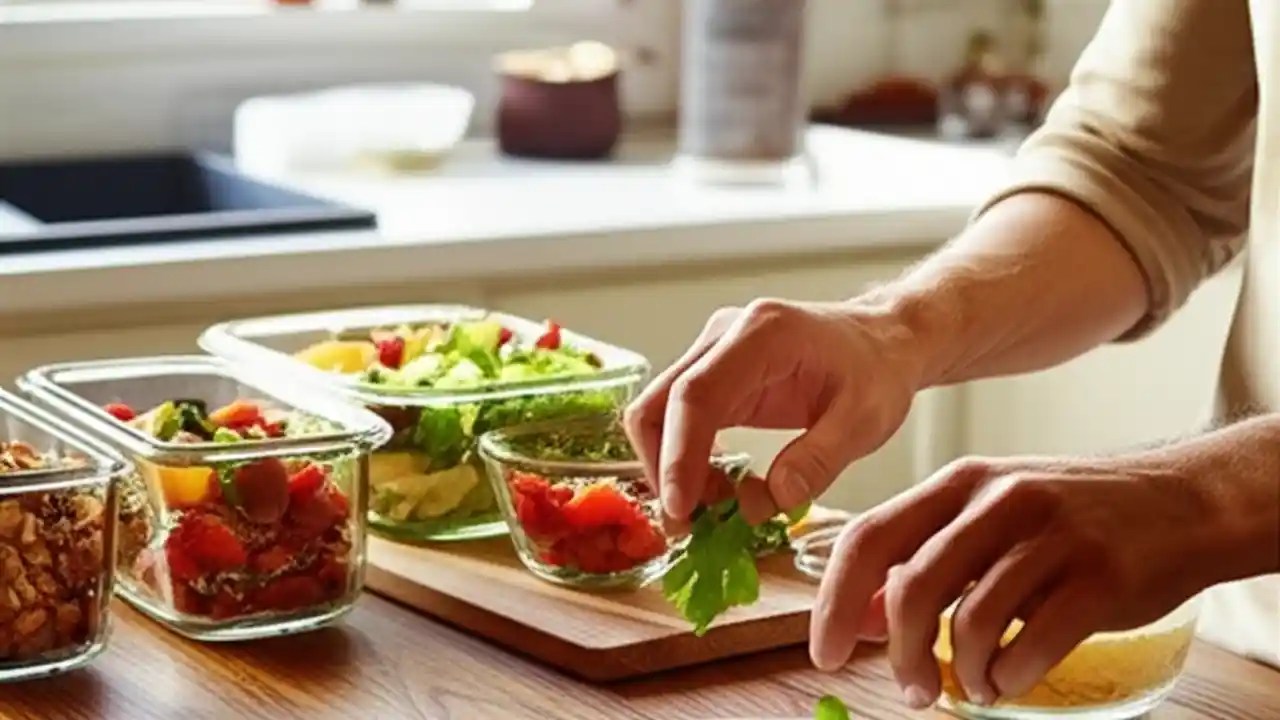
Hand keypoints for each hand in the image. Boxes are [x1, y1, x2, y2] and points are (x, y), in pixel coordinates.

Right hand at [623, 298, 922, 525]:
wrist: (882, 342)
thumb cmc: (878, 371)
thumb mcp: (866, 419)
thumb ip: (819, 460)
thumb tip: (770, 500)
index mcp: (762, 335)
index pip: (696, 394)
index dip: (679, 455)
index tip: (681, 509)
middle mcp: (724, 336)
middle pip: (659, 403)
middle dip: (663, 469)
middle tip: (685, 526)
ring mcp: (712, 353)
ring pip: (658, 413)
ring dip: (671, 468)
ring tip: (712, 510)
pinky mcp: (712, 375)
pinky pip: (678, 420)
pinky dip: (686, 460)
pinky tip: (720, 489)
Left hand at [810, 454, 1224, 707]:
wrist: (1182, 502)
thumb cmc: (1070, 518)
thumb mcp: (988, 518)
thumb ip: (924, 559)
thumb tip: (863, 617)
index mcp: (958, 483)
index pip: (869, 537)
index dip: (836, 601)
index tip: (824, 650)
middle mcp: (998, 499)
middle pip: (914, 587)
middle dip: (903, 654)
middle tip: (913, 690)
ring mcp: (1051, 534)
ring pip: (972, 621)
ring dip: (966, 672)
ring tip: (979, 684)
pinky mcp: (1101, 574)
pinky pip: (1034, 643)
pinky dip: (1011, 676)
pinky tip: (1013, 678)